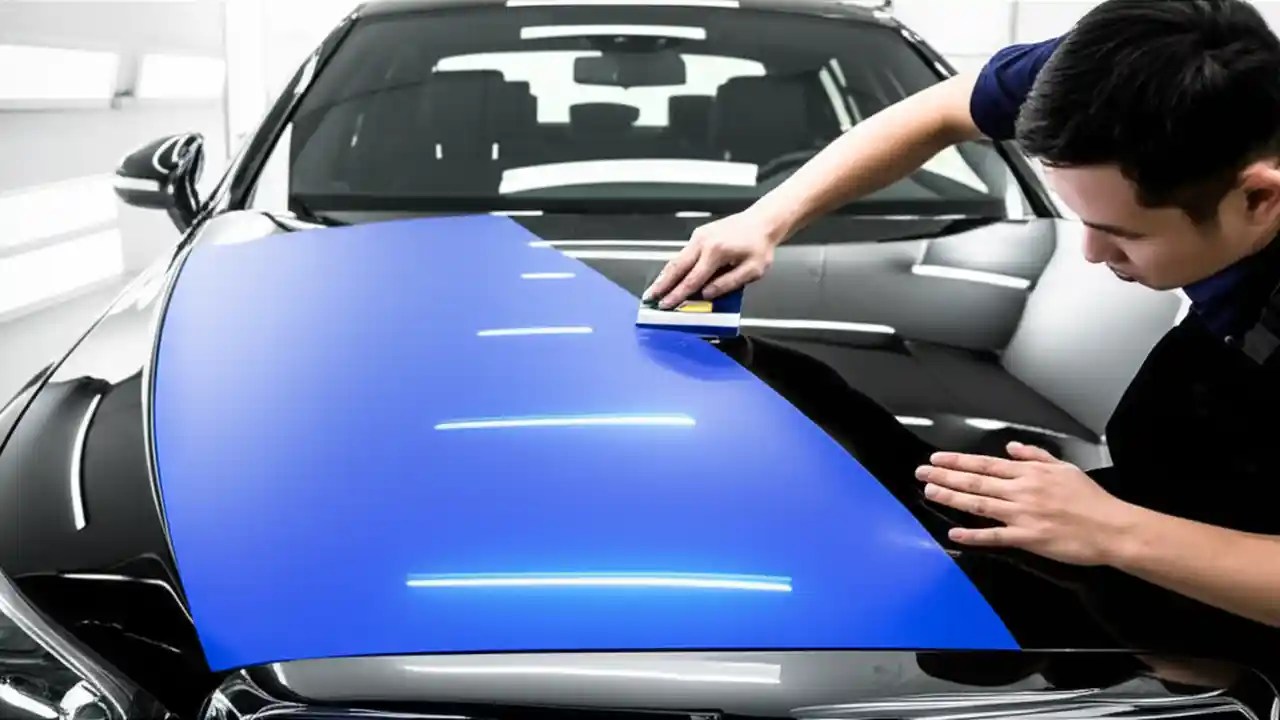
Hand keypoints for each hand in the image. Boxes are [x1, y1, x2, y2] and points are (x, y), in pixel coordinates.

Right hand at [643, 209, 786, 308]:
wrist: (762, 222)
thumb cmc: (760, 246)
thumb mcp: (753, 271)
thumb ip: (728, 284)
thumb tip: (707, 294)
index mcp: (716, 252)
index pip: (692, 280)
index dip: (677, 295)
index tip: (666, 305)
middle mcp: (703, 242)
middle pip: (676, 267)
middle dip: (662, 284)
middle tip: (649, 297)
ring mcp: (699, 236)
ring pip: (677, 259)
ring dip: (665, 276)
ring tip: (655, 289)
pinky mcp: (699, 235)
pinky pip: (683, 253)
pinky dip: (675, 267)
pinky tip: (670, 277)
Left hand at [915, 441, 1139, 565]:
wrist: (1112, 528)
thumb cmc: (1091, 499)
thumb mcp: (1064, 468)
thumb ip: (1035, 456)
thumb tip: (1010, 448)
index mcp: (1030, 473)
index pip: (985, 464)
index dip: (958, 462)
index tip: (937, 460)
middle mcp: (1021, 491)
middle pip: (976, 482)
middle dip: (946, 477)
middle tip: (922, 474)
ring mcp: (1023, 515)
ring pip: (980, 504)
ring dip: (952, 498)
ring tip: (930, 493)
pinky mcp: (1028, 538)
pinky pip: (995, 536)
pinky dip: (974, 535)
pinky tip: (955, 534)